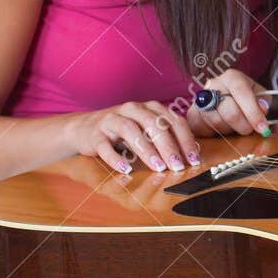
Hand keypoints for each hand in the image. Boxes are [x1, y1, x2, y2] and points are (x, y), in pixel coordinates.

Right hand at [67, 100, 198, 180]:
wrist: (84, 128)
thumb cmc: (123, 131)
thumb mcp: (147, 130)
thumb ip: (167, 137)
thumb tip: (192, 153)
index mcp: (150, 108)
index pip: (173, 121)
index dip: (185, 140)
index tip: (193, 159)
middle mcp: (132, 109)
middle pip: (154, 124)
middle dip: (168, 146)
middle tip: (177, 165)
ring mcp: (112, 119)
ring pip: (131, 131)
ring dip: (146, 150)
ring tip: (158, 167)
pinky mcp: (95, 134)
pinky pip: (105, 146)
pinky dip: (116, 158)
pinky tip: (126, 169)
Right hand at [184, 69, 270, 137]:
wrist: (227, 100)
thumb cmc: (246, 98)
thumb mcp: (259, 96)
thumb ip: (262, 101)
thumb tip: (261, 109)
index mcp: (232, 77)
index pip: (241, 91)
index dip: (253, 112)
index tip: (263, 128)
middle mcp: (213, 85)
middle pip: (230, 111)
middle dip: (244, 125)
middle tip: (249, 130)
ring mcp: (200, 99)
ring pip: (216, 122)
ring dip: (230, 130)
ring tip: (235, 127)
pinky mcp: (191, 114)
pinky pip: (203, 129)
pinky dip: (215, 134)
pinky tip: (222, 129)